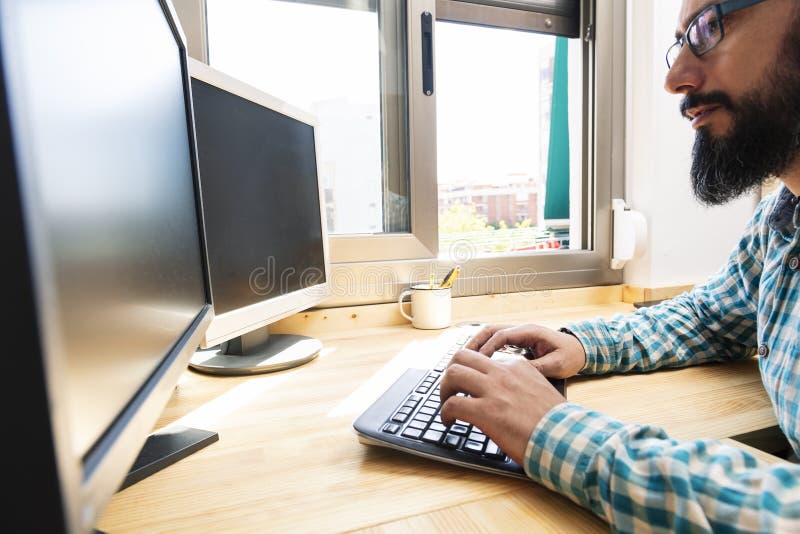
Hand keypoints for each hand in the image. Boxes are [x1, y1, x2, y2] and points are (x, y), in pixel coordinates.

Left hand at [439, 348, 566, 465]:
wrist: (565, 437)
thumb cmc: (556, 421)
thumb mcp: (539, 389)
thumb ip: (520, 385)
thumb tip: (506, 395)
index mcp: (517, 366)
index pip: (483, 358)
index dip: (470, 371)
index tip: (466, 384)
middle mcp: (503, 372)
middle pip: (462, 356)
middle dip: (451, 372)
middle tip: (450, 389)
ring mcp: (494, 390)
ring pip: (453, 373)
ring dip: (444, 389)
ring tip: (446, 404)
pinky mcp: (486, 411)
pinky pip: (453, 404)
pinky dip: (445, 413)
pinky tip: (449, 422)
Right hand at [465, 323, 586, 378]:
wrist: (580, 350)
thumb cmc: (570, 356)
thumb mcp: (557, 365)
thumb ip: (538, 368)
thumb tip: (517, 374)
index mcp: (530, 332)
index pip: (501, 335)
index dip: (487, 348)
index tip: (477, 362)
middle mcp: (521, 329)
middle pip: (490, 330)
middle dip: (474, 343)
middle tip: (461, 359)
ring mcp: (517, 334)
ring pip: (490, 334)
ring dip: (476, 345)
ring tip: (463, 361)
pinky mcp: (516, 341)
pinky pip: (495, 342)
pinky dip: (483, 350)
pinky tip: (476, 363)